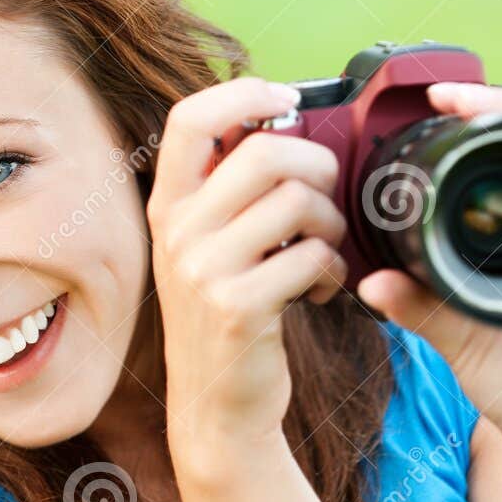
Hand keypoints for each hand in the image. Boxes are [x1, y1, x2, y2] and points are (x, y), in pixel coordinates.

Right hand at [148, 77, 347, 463]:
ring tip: (324, 252)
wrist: (217, 409)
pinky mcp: (238, 306)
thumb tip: (279, 123)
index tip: (286, 100)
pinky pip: (310, 256)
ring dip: (331, 224)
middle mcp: (178, 232)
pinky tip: (320, 291)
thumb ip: (228, 193)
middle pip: (266, 150)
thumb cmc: (230, 318)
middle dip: (318, 166)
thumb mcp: (207, 249)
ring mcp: (203, 270)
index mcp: (170, 207)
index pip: (191, 118)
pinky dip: (331, 271)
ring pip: (298, 200)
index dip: (244, 92)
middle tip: (326, 197)